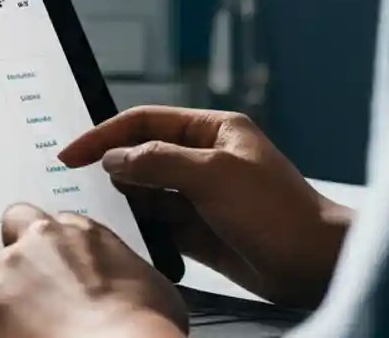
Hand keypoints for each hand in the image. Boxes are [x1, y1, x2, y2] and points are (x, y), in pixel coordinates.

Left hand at [0, 203, 187, 337]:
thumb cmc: (147, 326)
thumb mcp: (152, 284)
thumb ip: (124, 269)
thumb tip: (125, 284)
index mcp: (83, 233)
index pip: (55, 223)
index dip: (51, 246)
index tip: (54, 264)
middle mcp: (39, 242)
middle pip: (10, 227)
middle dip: (11, 249)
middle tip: (20, 278)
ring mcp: (8, 271)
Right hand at [59, 107, 352, 307]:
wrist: (317, 266)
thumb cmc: (280, 212)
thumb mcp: (213, 175)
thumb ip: (158, 162)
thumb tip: (114, 159)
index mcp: (212, 130)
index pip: (144, 121)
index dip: (104, 134)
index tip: (72, 152)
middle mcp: (204, 158)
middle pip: (142, 154)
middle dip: (112, 168)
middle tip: (78, 184)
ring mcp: (202, 195)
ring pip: (147, 192)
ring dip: (126, 201)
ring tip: (103, 213)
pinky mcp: (201, 230)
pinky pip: (159, 224)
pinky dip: (142, 229)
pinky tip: (129, 236)